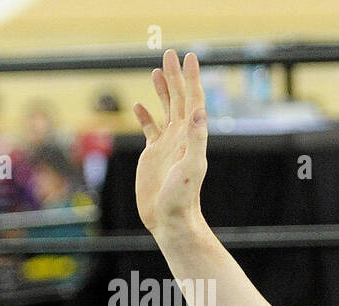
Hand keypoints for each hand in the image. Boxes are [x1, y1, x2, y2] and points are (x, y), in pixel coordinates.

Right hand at [133, 49, 208, 236]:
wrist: (171, 219)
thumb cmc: (181, 198)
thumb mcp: (190, 167)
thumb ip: (195, 139)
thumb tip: (199, 111)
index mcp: (191, 137)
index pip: (193, 100)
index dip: (191, 78)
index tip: (189, 57)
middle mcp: (181, 138)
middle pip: (180, 100)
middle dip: (176, 77)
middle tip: (170, 54)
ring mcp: (168, 146)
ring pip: (166, 111)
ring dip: (163, 92)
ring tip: (157, 72)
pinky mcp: (154, 155)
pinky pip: (151, 130)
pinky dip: (146, 117)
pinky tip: (139, 107)